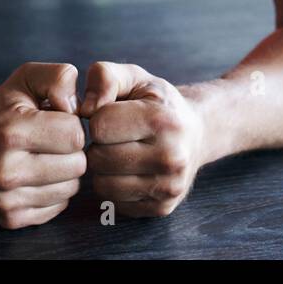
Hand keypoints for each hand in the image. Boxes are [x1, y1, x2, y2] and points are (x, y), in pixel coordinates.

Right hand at [0, 62, 86, 229]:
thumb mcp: (27, 77)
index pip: (75, 136)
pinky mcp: (9, 219)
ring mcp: (4, 200)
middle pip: (78, 165)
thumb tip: (82, 109)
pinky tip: (35, 174)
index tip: (54, 119)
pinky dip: (53, 189)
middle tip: (49, 139)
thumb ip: (60, 77)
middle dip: (70, 148)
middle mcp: (3, 171)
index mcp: (9, 133)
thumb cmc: (3, 107)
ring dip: (64, 170)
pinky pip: (59, 206)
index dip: (71, 123)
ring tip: (42, 155)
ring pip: (71, 188)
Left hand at [79, 62, 206, 217]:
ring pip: (102, 186)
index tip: (114, 114)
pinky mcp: (162, 207)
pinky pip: (114, 202)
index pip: (99, 126)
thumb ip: (104, 76)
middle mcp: (171, 157)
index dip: (99, 118)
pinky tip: (129, 170)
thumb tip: (84, 109)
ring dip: (104, 169)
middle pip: (98, 159)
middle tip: (117, 136)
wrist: (198, 131)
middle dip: (100, 145)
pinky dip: (115, 186)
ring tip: (121, 152)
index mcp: (162, 120)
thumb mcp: (135, 77)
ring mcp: (168, 186)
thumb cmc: (158, 102)